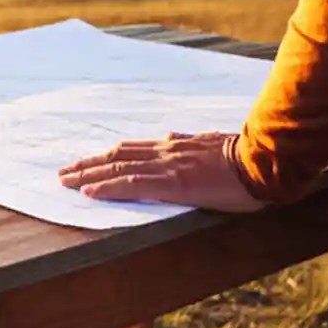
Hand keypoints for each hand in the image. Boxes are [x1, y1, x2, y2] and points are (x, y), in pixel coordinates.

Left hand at [58, 132, 263, 212]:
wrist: (263, 159)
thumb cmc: (245, 156)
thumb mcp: (212, 142)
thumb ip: (189, 141)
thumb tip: (172, 135)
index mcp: (175, 145)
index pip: (131, 150)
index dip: (105, 157)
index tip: (86, 163)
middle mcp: (166, 151)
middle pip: (116, 157)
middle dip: (88, 165)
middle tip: (63, 174)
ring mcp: (168, 166)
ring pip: (118, 168)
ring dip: (88, 175)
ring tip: (66, 182)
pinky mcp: (174, 183)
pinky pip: (133, 184)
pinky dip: (108, 187)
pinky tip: (90, 192)